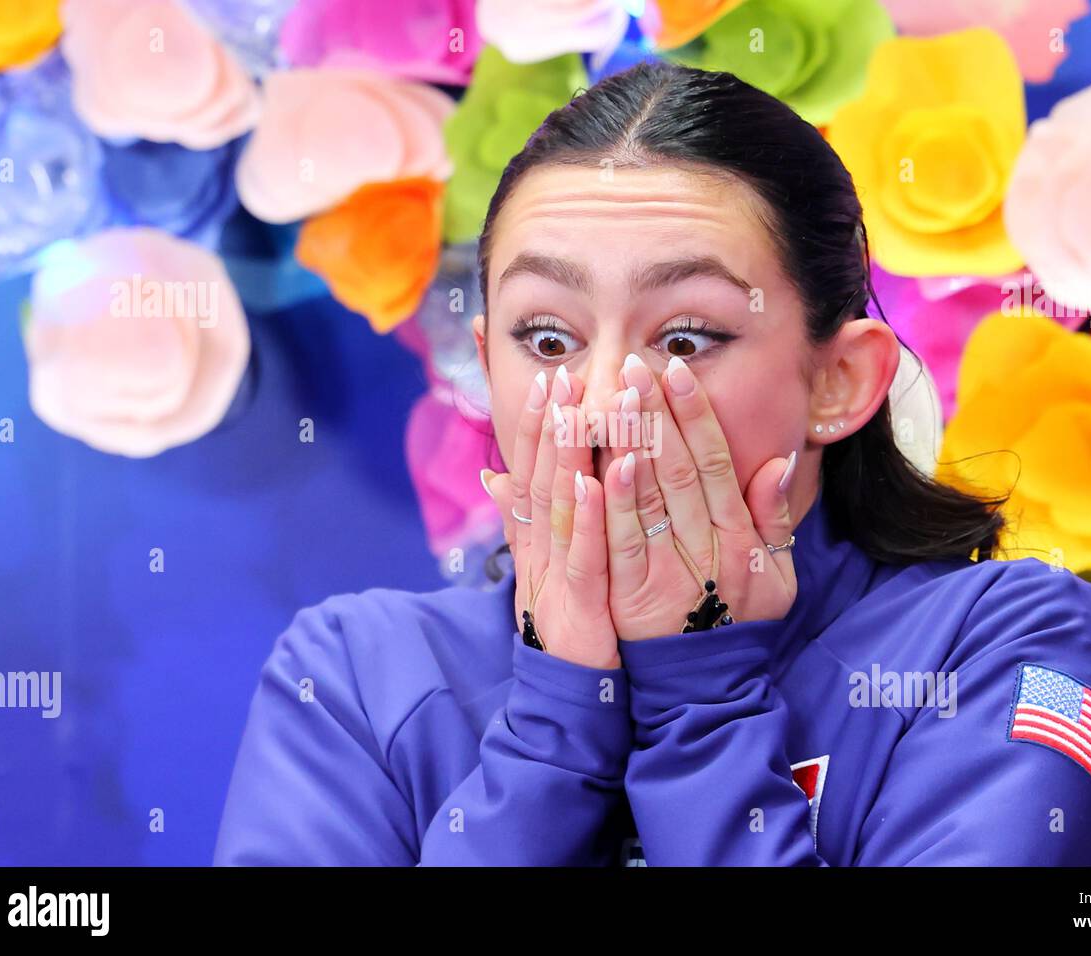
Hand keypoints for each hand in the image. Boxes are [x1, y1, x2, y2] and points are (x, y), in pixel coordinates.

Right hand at [483, 366, 620, 669]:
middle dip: (548, 426)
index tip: (549, 378)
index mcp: (534, 537)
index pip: (531, 470)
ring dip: (567, 457)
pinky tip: (598, 482)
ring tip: (578, 410)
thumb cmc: (563, 621)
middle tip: (560, 376)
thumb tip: (493, 474)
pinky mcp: (580, 603)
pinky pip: (585, 554)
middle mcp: (539, 549)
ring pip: (559, 508)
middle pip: (540, 479)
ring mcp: (556, 574)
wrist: (565, 690)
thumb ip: (520, 519)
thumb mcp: (540, 566)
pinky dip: (588, 518)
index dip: (537, 424)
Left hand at [600, 353, 798, 640]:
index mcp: (738, 536)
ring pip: (643, 497)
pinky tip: (592, 467)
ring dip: (622, 446)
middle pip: (674, 469)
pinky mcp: (628, 594)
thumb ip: (774, 519)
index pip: (713, 461)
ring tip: (604, 399)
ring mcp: (665, 572)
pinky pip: (615, 541)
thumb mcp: (776, 575)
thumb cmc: (741, 622)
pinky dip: (605, 503)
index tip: (675, 370)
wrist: (706, 689)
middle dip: (652, 414)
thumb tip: (777, 460)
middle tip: (632, 367)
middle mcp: (704, 548)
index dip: (693, 414)